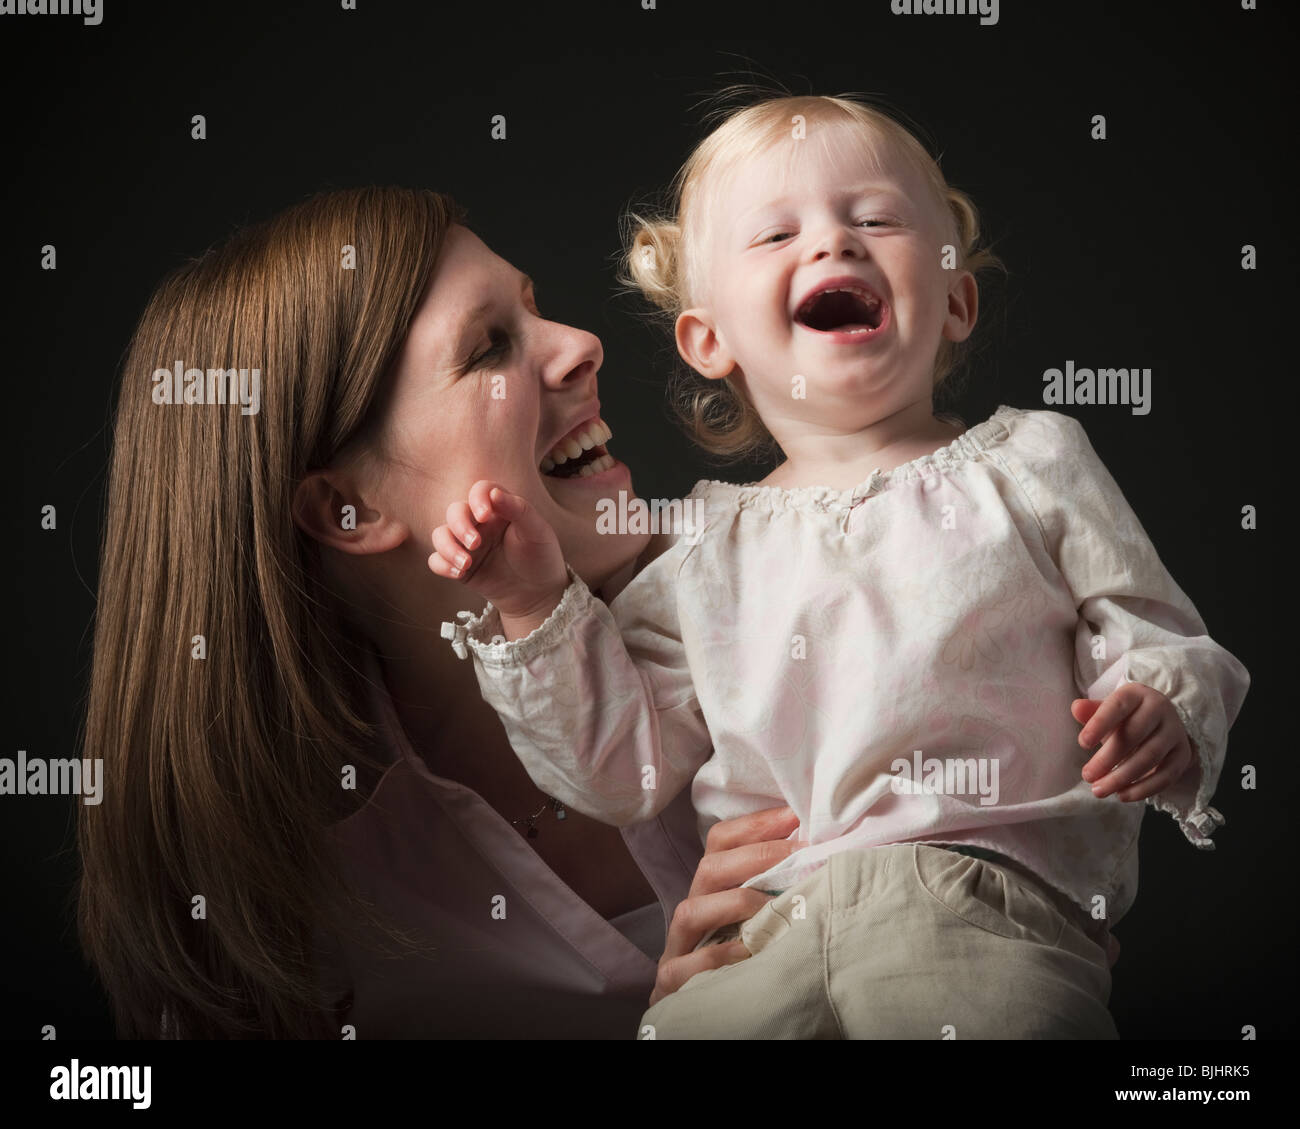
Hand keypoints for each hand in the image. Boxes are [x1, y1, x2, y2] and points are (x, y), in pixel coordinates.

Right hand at [428, 480, 566, 638]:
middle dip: (460, 525)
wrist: (538, 593)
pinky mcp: (459, 566)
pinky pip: (437, 560)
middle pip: (455, 511)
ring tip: (465, 564)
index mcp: (499, 509)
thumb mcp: (537, 531)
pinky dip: (442, 565)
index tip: (484, 515)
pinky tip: (459, 573)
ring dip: (447, 547)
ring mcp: (467, 545)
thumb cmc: (541, 556)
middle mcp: (479, 523)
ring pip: (440, 534)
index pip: (480, 490)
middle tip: (475, 543)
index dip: (477, 498)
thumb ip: (518, 509)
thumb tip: (494, 493)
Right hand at [648, 805, 807, 1007]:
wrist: (713, 1016)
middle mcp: (692, 909)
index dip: (755, 824)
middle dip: (755, 856)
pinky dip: (718, 957)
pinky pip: (685, 966)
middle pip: (709, 869)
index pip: (721, 841)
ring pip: (690, 911)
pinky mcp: (672, 983)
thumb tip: (825, 851)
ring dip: (735, 903)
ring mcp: (678, 947)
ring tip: (772, 905)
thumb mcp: (763, 916)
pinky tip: (749, 953)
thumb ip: (780, 886)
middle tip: (799, 853)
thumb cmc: (748, 956)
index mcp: (711, 888)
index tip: (794, 816)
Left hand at [1072, 683, 1191, 801]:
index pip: (1118, 706)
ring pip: (1149, 757)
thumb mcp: (1107, 711)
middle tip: (1087, 776)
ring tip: (1099, 790)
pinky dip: (1143, 789)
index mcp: (1137, 694)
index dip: (1100, 724)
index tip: (1082, 743)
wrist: (1158, 724)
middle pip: (1134, 735)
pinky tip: (1122, 795)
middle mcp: (1160, 709)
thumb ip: (1091, 712)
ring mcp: (1174, 732)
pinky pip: (1166, 775)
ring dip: (1122, 777)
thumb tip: (1076, 708)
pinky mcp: (1183, 754)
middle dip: (1107, 759)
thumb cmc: (1124, 718)